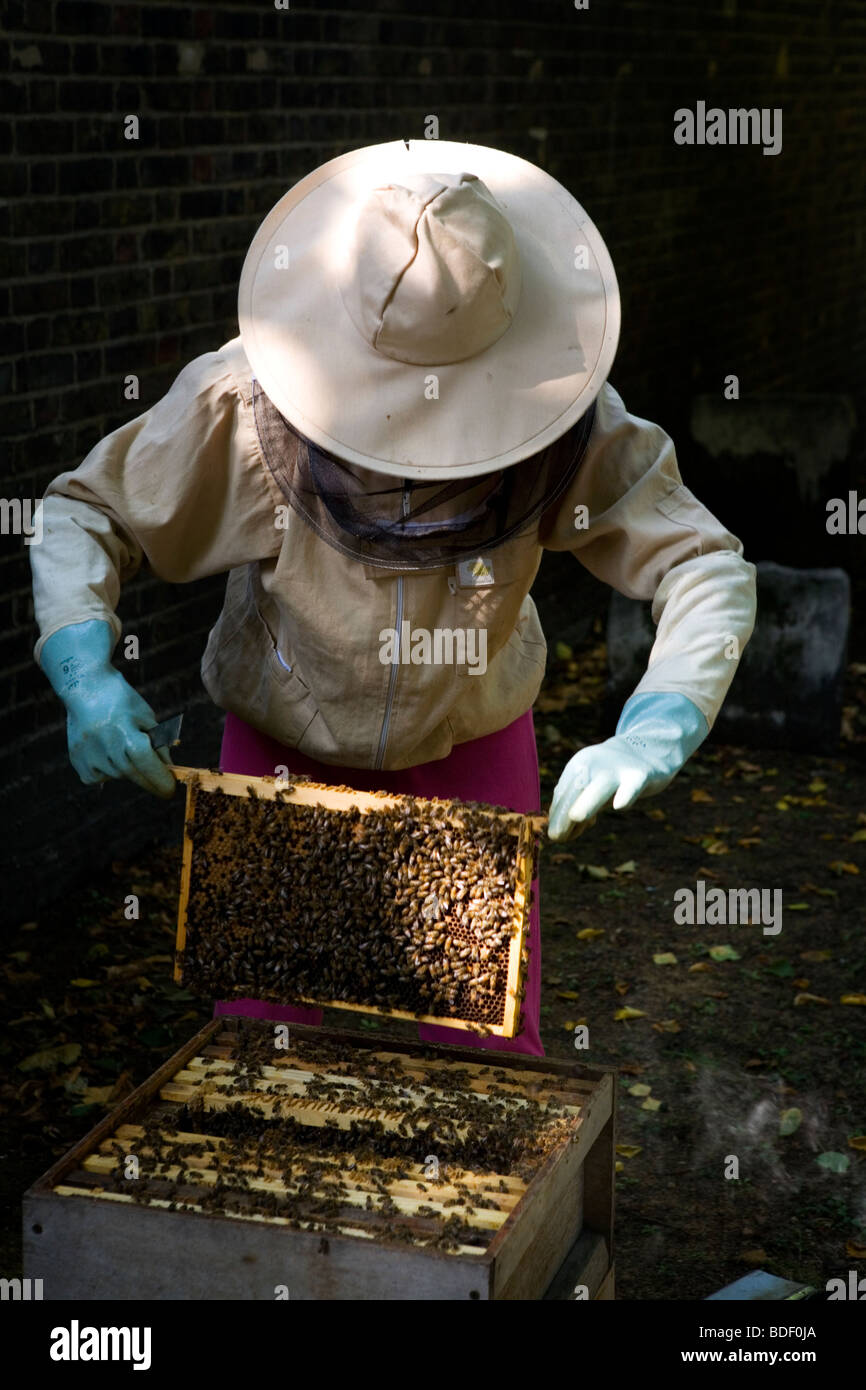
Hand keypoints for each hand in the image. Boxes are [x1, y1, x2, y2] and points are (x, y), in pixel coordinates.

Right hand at [41, 619, 175, 798]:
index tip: (170, 790)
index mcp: (125, 732)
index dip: (160, 779)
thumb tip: (168, 770)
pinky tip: (105, 750)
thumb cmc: (122, 702)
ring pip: (118, 776)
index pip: (146, 763)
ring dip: (128, 768)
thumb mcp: (146, 717)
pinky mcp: (78, 761)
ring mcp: (89, 756)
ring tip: (120, 742)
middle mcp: (105, 747)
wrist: (86, 688)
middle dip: (151, 782)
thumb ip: (158, 745)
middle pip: (134, 775)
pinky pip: (100, 777)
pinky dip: (108, 770)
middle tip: (162, 784)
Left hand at [547, 691, 707, 841]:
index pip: (562, 793)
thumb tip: (557, 832)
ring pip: (600, 788)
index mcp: (578, 766)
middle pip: (575, 790)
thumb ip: (575, 805)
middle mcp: (594, 764)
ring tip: (576, 818)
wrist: (647, 750)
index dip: (556, 816)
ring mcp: (618, 770)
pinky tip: (619, 806)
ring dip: (587, 803)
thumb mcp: (590, 786)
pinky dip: (626, 795)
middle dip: (563, 815)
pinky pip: (632, 786)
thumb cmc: (611, 776)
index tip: (556, 836)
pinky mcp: (641, 775)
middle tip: (556, 837)